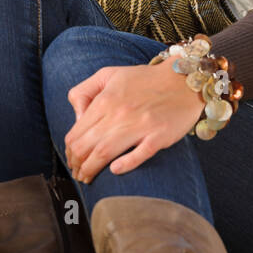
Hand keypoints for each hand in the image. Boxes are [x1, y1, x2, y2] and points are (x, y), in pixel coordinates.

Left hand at [64, 59, 205, 182]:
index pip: (77, 132)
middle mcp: (119, 113)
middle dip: (76, 163)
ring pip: (105, 152)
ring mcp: (140, 125)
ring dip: (91, 169)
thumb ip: (85, 92)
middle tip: (77, 173)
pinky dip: (124, 165)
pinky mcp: (159, 136)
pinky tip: (114, 170)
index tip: (71, 159)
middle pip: (87, 145)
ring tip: (87, 178)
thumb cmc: (144, 79)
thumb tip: (76, 119)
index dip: (69, 150)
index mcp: (105, 99)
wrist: (183, 79)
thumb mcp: (108, 74)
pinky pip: (139, 155)